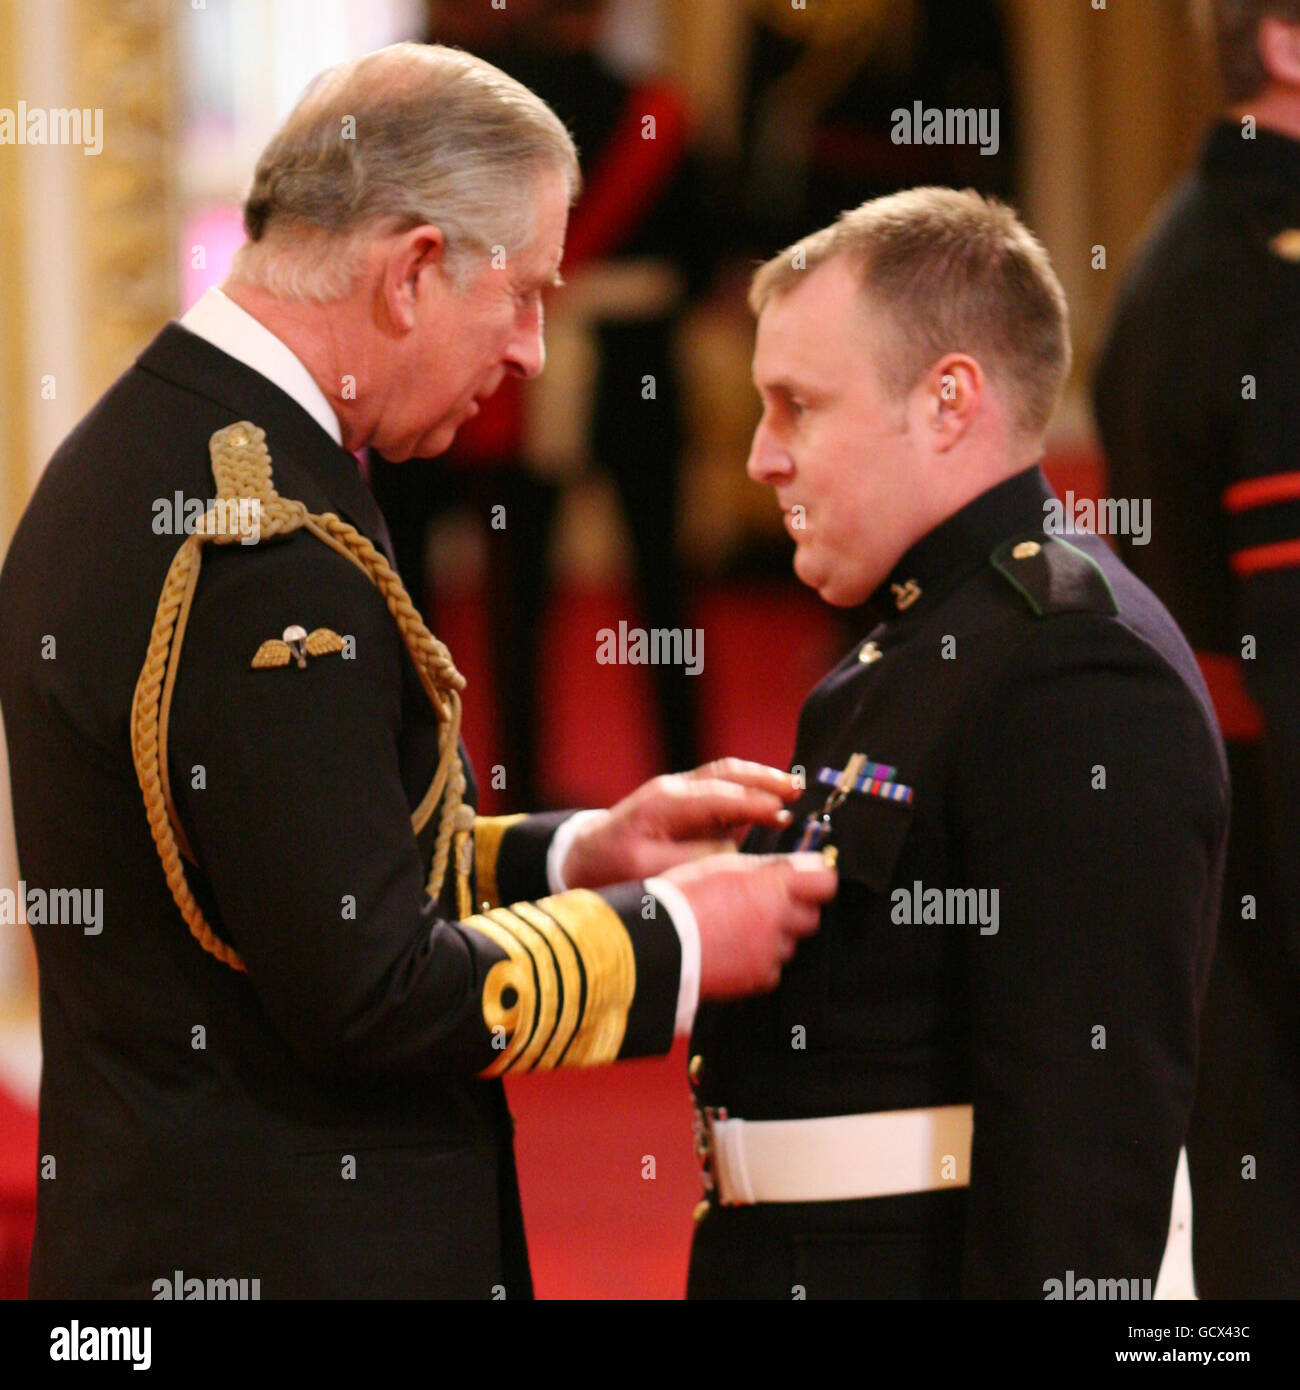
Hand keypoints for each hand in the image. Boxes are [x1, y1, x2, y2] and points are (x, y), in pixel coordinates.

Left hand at [560, 759, 798, 888]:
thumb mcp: (644, 868)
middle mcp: (676, 789)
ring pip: (728, 776)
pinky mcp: (688, 804)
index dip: (752, 803)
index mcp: (665, 802)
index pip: (718, 795)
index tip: (782, 814)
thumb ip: (690, 860)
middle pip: (727, 773)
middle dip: (764, 779)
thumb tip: (732, 855)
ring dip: (762, 781)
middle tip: (798, 791)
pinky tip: (774, 804)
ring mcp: (683, 793)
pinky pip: (725, 790)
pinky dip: (751, 793)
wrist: (584, 855)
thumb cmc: (610, 865)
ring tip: (794, 791)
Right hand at [660, 851, 837, 997]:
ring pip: (790, 943)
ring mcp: (770, 952)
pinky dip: (760, 960)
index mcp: (771, 887)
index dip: (817, 878)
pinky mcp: (759, 978)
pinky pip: (772, 968)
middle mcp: (778, 920)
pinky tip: (734, 950)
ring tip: (741, 928)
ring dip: (776, 935)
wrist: (658, 942)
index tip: (808, 878)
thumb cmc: (682, 898)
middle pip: (811, 915)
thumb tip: (792, 867)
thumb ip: (763, 868)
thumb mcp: (722, 866)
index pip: (824, 881)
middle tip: (768, 903)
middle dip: (796, 909)